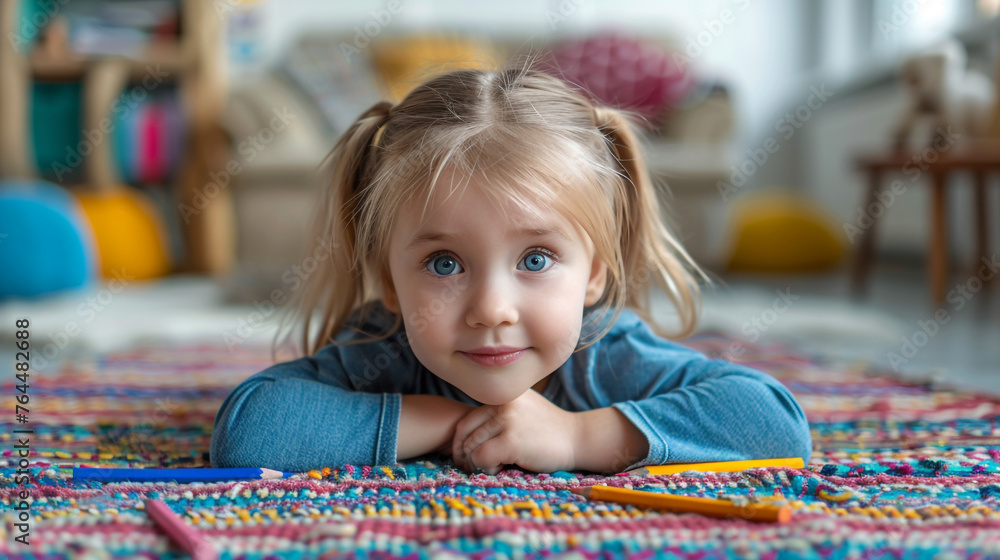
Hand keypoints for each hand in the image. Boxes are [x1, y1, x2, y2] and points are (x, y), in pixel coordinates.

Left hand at [451, 388, 578, 474]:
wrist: (579, 439)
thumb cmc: (549, 431)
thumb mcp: (521, 410)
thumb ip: (496, 415)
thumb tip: (462, 437)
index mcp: (502, 394)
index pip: (466, 419)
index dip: (462, 442)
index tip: (468, 457)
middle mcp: (502, 402)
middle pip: (463, 432)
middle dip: (464, 455)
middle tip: (472, 468)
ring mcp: (507, 420)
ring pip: (471, 446)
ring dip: (478, 462)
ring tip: (495, 466)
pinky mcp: (511, 440)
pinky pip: (481, 458)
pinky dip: (487, 468)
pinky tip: (502, 468)